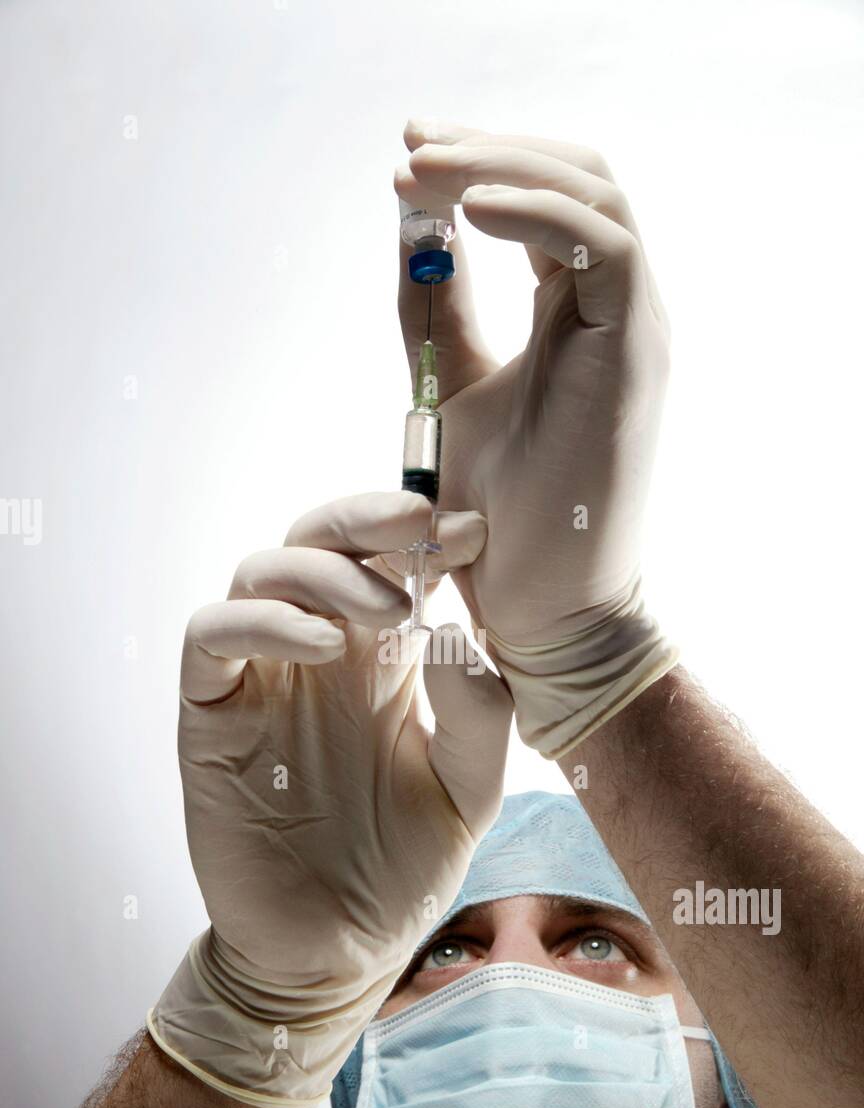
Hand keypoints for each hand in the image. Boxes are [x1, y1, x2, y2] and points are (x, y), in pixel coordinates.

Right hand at [148, 492, 511, 1107]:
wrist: (335, 954)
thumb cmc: (401, 870)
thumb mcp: (468, 793)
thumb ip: (479, 718)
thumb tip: (456, 633)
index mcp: (385, 664)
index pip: (393, 566)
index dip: (429, 537)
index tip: (478, 532)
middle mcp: (320, 656)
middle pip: (321, 543)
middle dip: (369, 517)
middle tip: (423, 525)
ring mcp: (262, 680)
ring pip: (263, 571)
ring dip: (326, 570)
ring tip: (388, 609)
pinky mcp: (212, 716)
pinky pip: (214, 635)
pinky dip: (264, 621)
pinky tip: (326, 646)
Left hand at [395, 120, 676, 757]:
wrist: (540, 609)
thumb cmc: (499, 521)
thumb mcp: (451, 395)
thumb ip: (437, 321)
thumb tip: (413, 239)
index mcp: (577, 315)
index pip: (546, 204)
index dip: (482, 164)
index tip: (410, 158)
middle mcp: (615, 312)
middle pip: (577, 179)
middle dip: (489, 148)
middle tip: (413, 146)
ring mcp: (633, 328)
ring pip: (594, 196)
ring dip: (504, 168)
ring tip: (423, 171)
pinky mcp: (635, 353)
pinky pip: (603, 247)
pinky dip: (537, 214)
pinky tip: (468, 214)